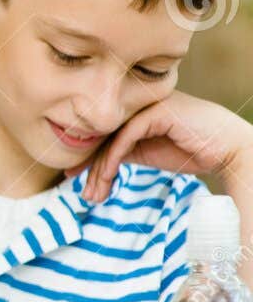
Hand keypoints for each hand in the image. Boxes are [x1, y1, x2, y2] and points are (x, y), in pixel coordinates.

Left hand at [80, 90, 252, 202]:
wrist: (227, 149)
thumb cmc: (191, 150)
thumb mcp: (148, 153)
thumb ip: (123, 152)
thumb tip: (94, 167)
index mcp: (133, 113)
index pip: (102, 135)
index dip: (87, 159)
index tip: (74, 179)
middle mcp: (136, 107)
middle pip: (103, 137)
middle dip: (91, 169)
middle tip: (85, 195)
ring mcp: (146, 106)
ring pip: (111, 139)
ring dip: (100, 170)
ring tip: (95, 195)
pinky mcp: (156, 112)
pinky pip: (125, 137)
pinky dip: (113, 159)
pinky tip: (108, 177)